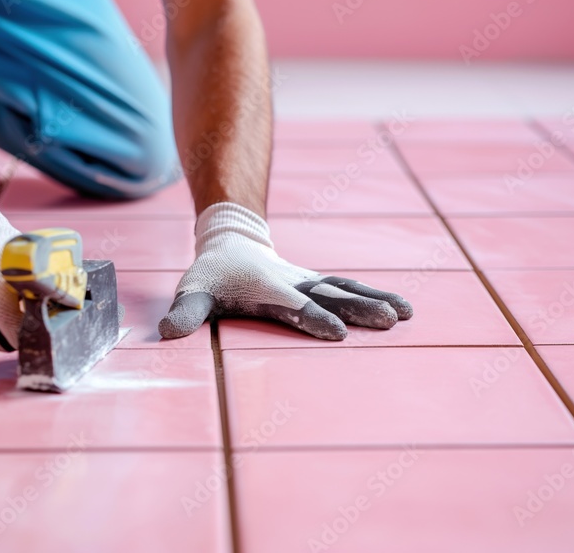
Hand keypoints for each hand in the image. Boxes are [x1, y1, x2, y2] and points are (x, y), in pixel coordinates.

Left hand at [159, 202, 412, 339]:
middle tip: (387, 320)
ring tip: (407, 314)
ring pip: (348, 288)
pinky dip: (377, 295)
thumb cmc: (213, 274)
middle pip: (331, 296)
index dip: (313, 317)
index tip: (336, 333)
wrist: (233, 239)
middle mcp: (295, 283)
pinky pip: (351, 287)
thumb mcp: (194, 290)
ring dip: (377, 300)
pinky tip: (402, 309)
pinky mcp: (320, 282)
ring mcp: (311, 281)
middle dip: (359, 308)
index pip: (294, 305)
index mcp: (268, 289)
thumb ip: (186, 313)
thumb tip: (166, 334)